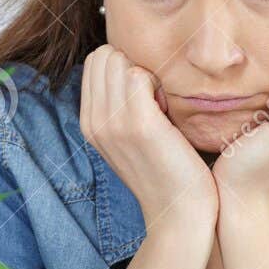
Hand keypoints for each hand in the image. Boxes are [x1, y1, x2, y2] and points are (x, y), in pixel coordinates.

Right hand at [79, 44, 216, 229]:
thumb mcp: (130, 139)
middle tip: (154, 98)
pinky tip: (167, 111)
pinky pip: (139, 74)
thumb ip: (119, 107)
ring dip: (146, 74)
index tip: (144, 97)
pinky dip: (158, 84)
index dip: (123, 68)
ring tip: (161, 106)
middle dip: (131, 65)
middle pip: (104, 56)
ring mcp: (113, 123)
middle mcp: (94, 122)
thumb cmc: (165, 171)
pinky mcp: (139, 124)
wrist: (178, 212)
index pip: (95, 63)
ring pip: (119, 61)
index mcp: (89, 123)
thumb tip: (128, 70)